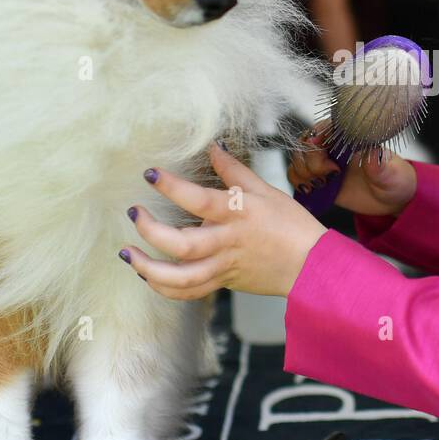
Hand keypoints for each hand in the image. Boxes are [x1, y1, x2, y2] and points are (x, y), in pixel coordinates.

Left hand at [120, 141, 327, 297]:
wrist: (311, 265)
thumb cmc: (291, 225)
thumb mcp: (266, 190)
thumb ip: (234, 171)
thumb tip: (213, 147)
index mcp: (238, 213)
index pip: (199, 199)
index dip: (171, 187)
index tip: (150, 174)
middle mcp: (227, 242)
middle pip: (181, 244)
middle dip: (150, 230)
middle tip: (133, 213)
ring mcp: (223, 266)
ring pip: (180, 277)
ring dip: (148, 268)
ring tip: (127, 254)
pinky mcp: (223, 282)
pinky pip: (188, 292)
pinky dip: (164, 287)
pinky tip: (148, 274)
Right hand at [287, 119, 416, 216]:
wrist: (391, 199)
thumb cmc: (394, 180)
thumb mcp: (391, 174)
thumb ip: (380, 165)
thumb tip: (372, 152)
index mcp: (350, 136)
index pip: (324, 128)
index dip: (318, 141)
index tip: (327, 159)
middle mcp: (334, 146)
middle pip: (304, 143)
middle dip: (311, 162)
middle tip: (330, 175)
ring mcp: (323, 161)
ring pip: (296, 159)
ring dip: (303, 173)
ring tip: (323, 184)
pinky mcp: (318, 178)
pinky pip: (295, 175)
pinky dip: (298, 182)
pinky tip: (314, 189)